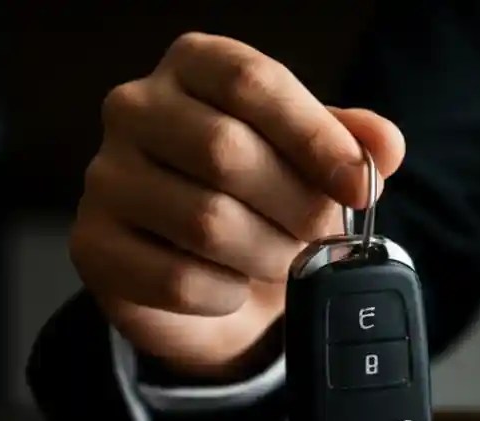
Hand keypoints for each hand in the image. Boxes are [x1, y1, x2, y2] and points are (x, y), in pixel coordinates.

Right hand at [70, 32, 404, 379]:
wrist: (203, 277)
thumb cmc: (261, 198)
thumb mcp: (312, 160)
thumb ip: (350, 145)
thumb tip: (386, 145)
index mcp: (194, 66)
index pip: (251, 81)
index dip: (314, 135)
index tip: (358, 184)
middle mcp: (135, 108)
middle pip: (225, 150)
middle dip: (295, 206)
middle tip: (322, 236)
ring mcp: (105, 177)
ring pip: (205, 221)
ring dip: (267, 254)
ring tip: (283, 260)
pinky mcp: (93, 245)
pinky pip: (176, 279)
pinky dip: (224, 294)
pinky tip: (234, 286)